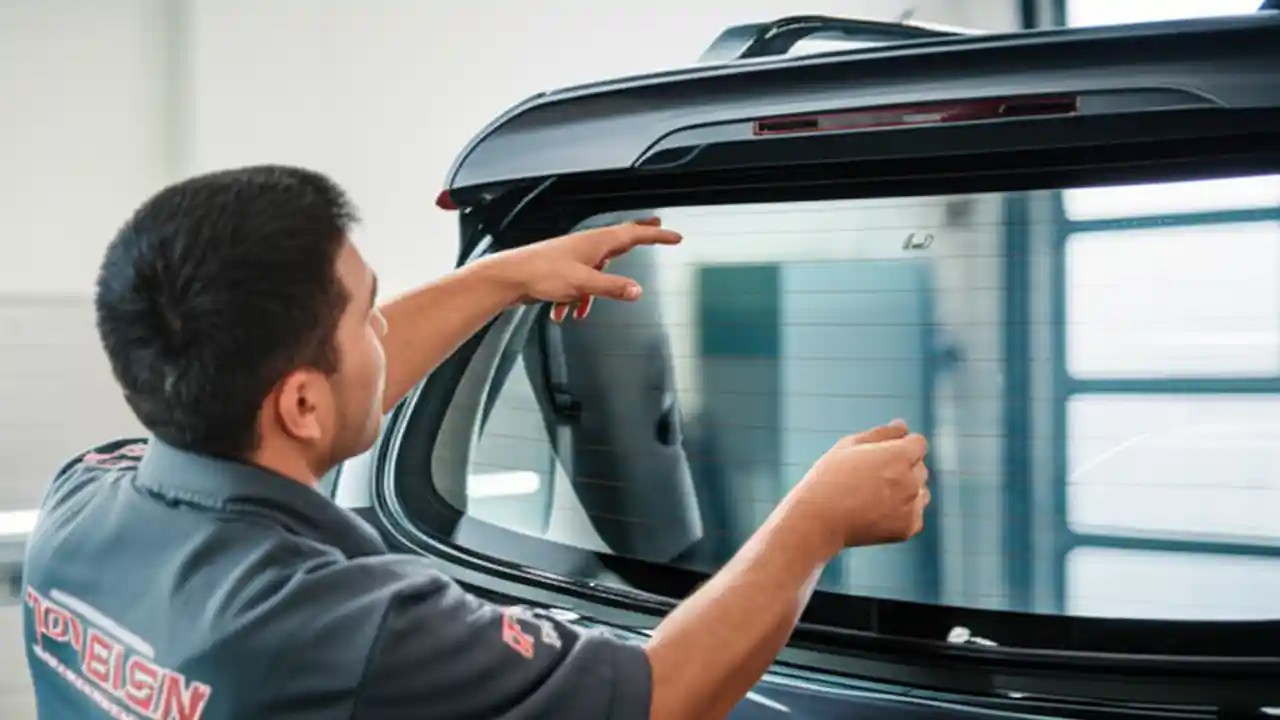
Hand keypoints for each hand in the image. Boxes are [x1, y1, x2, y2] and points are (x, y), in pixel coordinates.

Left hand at [478, 218, 682, 322]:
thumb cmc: (542, 274)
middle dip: (639, 236)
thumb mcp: (583, 284)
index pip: (635, 235)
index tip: (675, 237)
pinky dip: (576, 299)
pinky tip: (565, 314)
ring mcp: (574, 256)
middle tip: (656, 226)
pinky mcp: (562, 269)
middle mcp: (587, 245)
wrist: (510, 277)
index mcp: (597, 242)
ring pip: (597, 269)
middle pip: (620, 239)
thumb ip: (612, 287)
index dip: (657, 236)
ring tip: (585, 307)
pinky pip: (579, 284)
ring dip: (595, 290)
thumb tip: (637, 290)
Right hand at [783, 420, 930, 556]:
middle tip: (871, 478)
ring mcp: (911, 506)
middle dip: (903, 468)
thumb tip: (903, 426)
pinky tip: (877, 513)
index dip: (900, 446)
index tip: (880, 456)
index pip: (919, 443)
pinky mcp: (909, 527)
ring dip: (907, 490)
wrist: (819, 520)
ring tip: (875, 496)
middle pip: (920, 467)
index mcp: (899, 455)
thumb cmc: (829, 477)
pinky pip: (915, 514)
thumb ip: (881, 433)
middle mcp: (911, 480)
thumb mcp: (849, 445)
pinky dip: (901, 513)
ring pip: (921, 491)